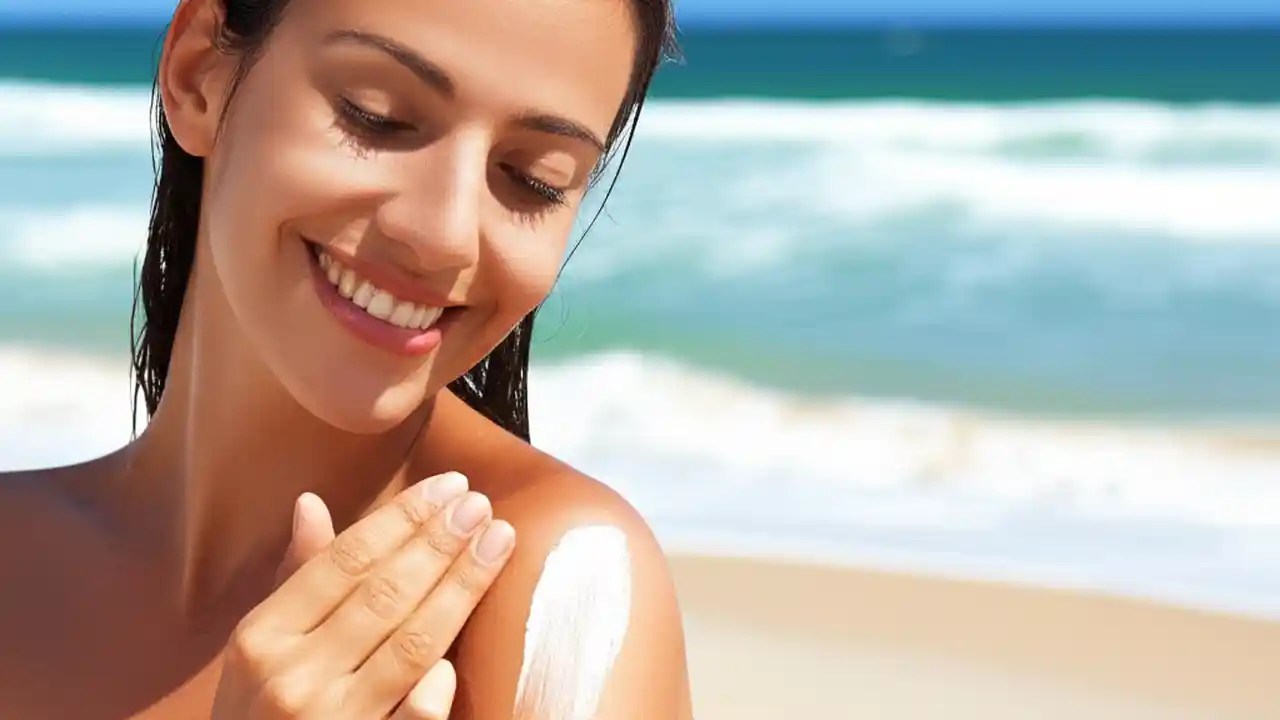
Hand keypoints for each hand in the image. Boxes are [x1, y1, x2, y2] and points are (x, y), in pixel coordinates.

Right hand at [211, 472, 515, 718]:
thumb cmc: (260, 712)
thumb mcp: (260, 648)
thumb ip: (297, 579)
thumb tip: (312, 503)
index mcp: (261, 637)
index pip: (345, 560)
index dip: (402, 517)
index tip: (449, 486)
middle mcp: (293, 678)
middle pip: (385, 593)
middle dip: (440, 542)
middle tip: (480, 505)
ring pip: (414, 644)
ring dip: (462, 587)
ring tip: (497, 543)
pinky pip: (419, 713)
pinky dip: (439, 680)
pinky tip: (460, 650)